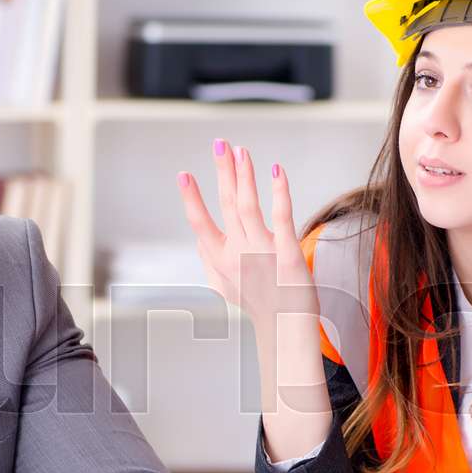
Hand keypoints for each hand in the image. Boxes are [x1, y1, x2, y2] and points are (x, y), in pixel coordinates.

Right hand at [177, 139, 317, 330]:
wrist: (285, 328)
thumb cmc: (256, 306)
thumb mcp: (223, 286)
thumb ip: (208, 260)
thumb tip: (198, 239)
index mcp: (219, 260)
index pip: (200, 223)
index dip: (191, 198)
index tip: (184, 174)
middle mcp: (237, 254)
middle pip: (226, 204)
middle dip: (222, 171)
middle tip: (219, 144)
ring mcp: (262, 252)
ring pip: (248, 205)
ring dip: (244, 175)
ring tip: (241, 151)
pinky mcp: (287, 253)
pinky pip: (281, 216)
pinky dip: (278, 191)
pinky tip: (276, 171)